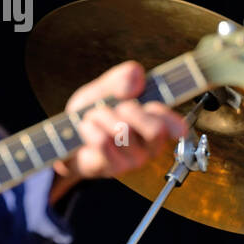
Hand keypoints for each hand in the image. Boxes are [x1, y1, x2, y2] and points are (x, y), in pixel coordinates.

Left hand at [50, 61, 187, 198]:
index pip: (174, 124)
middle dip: (130, 111)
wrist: (69, 138)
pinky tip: (88, 130)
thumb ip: (121, 79)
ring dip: (101, 116)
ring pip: (122, 131)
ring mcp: (135, 159)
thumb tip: (136, 75)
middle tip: (116, 108)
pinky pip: (103, 141)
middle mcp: (151, 145)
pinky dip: (89, 128)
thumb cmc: (94, 114)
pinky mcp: (115, 168)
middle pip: (156, 129)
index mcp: (157, 123)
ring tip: (94, 117)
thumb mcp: (106, 89)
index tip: (156, 108)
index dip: (171, 117)